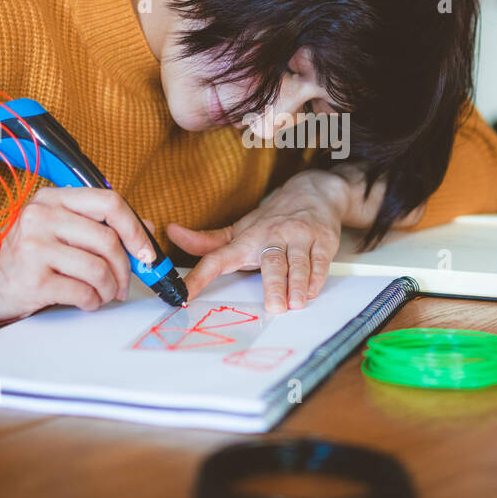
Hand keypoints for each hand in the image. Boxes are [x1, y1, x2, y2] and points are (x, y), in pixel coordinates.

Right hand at [0, 186, 158, 320]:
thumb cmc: (26, 255)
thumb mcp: (58, 228)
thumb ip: (98, 225)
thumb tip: (146, 228)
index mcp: (52, 198)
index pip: (109, 202)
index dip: (135, 229)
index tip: (146, 252)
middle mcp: (41, 217)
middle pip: (108, 240)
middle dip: (126, 268)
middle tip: (124, 284)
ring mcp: (35, 247)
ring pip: (99, 269)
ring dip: (110, 288)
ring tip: (105, 294)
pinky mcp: (33, 280)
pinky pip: (83, 293)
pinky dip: (93, 302)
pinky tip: (86, 301)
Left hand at [168, 170, 348, 313]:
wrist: (314, 192)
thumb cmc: (274, 219)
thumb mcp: (240, 230)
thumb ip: (208, 242)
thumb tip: (173, 234)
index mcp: (248, 238)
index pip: (219, 257)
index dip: (201, 276)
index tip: (186, 295)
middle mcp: (274, 235)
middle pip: (271, 261)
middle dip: (273, 283)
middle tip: (273, 305)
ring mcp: (300, 237)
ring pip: (298, 262)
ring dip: (298, 284)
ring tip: (296, 302)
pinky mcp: (324, 241)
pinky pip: (320, 261)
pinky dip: (317, 277)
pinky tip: (312, 289)